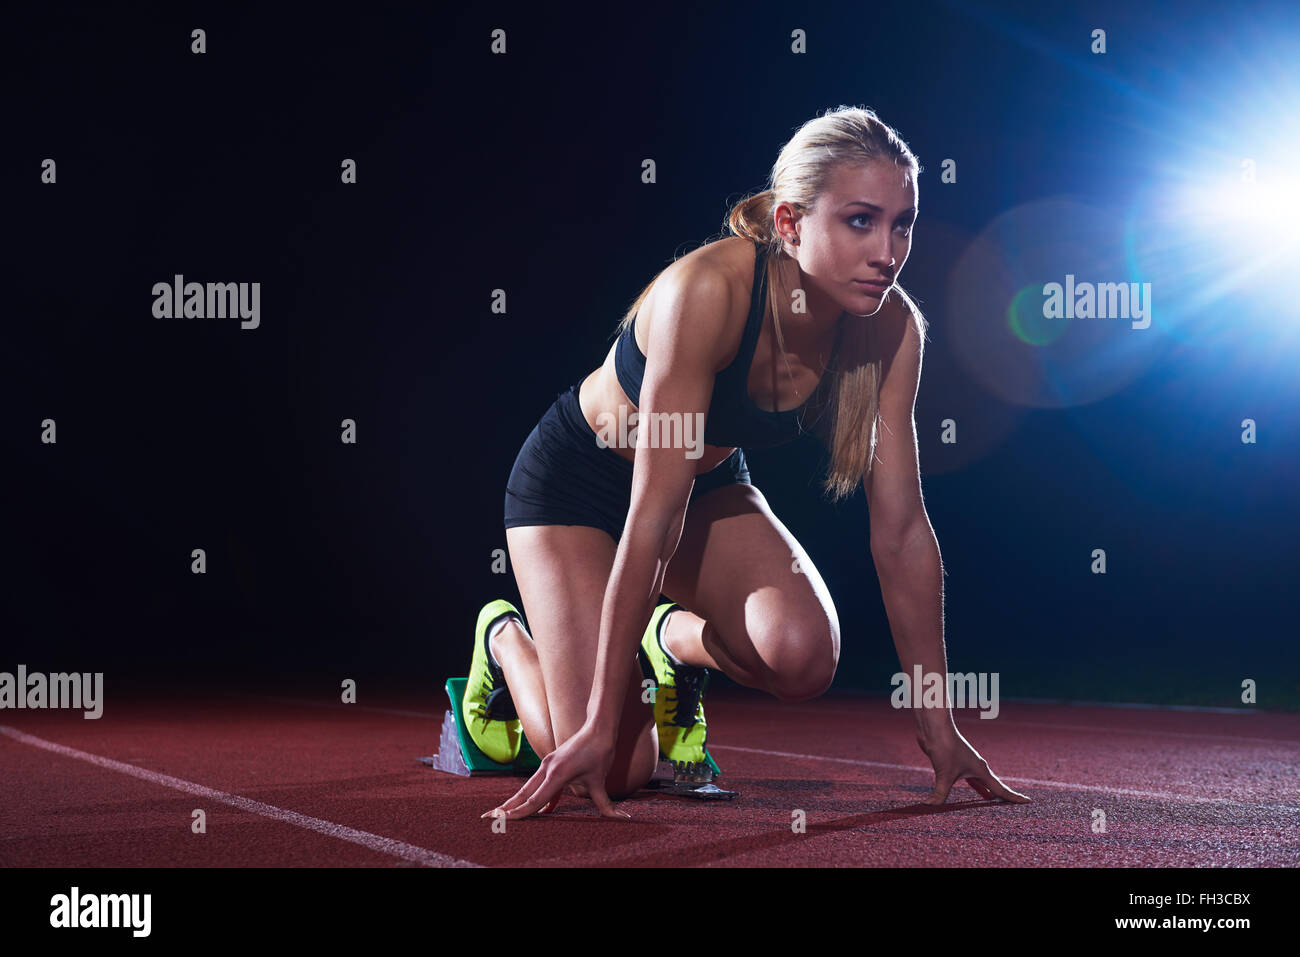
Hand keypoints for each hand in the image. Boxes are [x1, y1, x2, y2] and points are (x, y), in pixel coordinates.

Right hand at [480, 723, 630, 820]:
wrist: (598, 728)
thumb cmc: (599, 752)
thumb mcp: (601, 781)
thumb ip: (606, 805)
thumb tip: (622, 819)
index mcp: (556, 774)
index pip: (534, 800)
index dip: (519, 813)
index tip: (503, 820)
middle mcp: (547, 769)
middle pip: (523, 793)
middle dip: (505, 807)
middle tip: (486, 818)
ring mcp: (548, 765)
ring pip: (528, 788)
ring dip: (515, 802)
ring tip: (500, 814)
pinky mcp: (552, 765)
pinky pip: (540, 785)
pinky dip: (537, 798)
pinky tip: (541, 811)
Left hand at [915, 727, 1030, 805]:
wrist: (934, 728)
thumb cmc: (944, 747)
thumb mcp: (944, 774)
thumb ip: (940, 793)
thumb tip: (931, 806)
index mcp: (981, 770)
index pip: (1001, 789)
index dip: (1014, 797)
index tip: (1029, 802)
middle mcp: (977, 767)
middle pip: (993, 786)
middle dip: (1002, 797)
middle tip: (1013, 807)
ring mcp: (966, 764)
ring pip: (980, 782)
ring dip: (986, 791)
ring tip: (991, 802)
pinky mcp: (955, 762)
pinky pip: (967, 779)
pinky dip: (972, 786)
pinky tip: (971, 791)